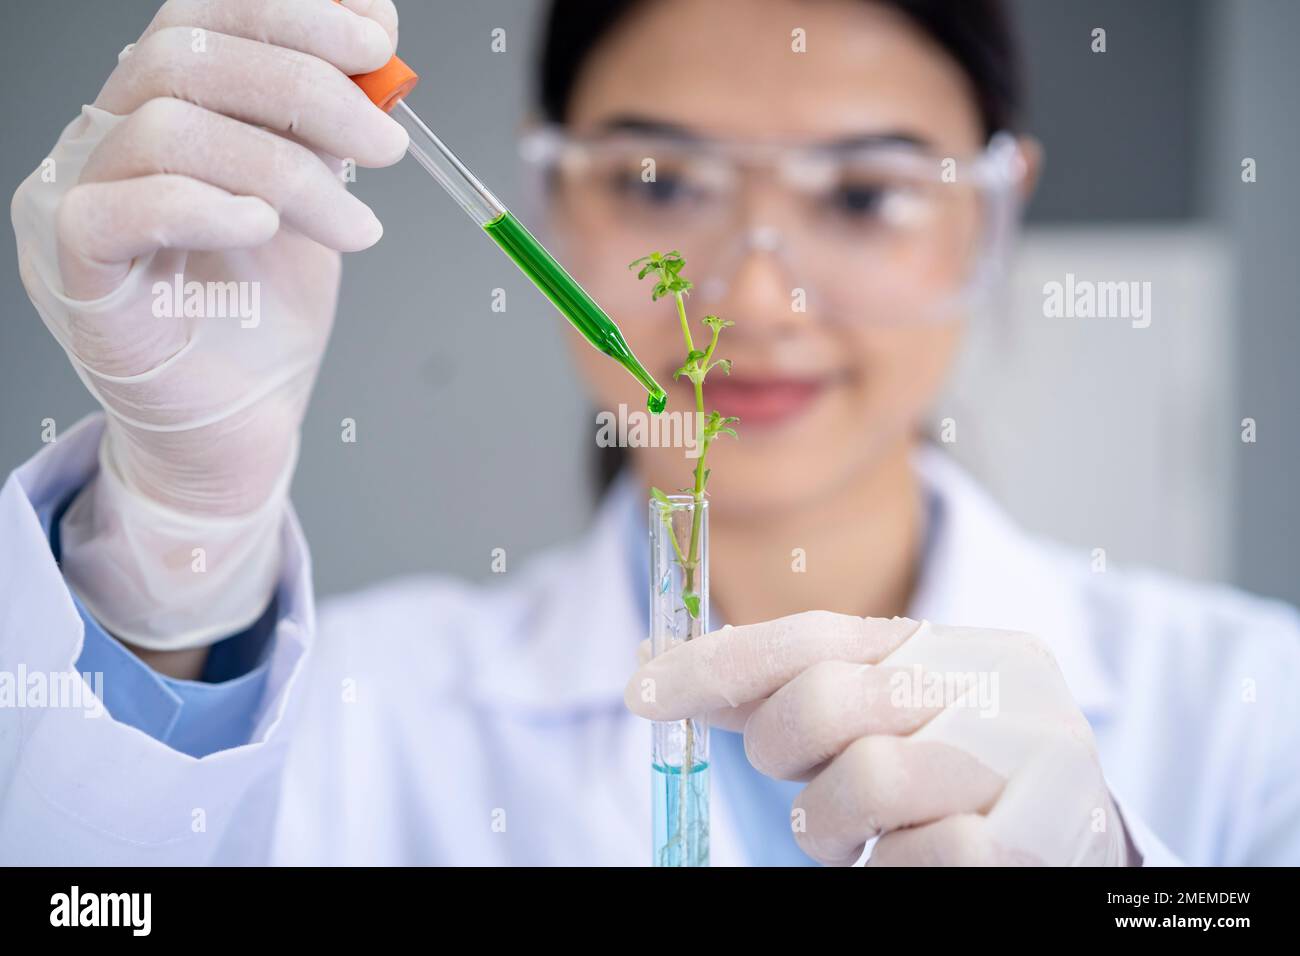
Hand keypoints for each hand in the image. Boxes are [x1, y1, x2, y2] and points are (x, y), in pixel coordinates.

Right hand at [10, 0, 408, 648]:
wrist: (241, 420)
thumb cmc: (267, 311)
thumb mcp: (316, 196)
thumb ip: (329, 122)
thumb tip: (376, 39)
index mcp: (161, 107)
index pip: (205, 15)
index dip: (293, 13)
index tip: (378, 41)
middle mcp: (106, 137)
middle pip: (185, 55)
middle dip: (308, 89)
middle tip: (390, 146)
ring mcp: (79, 198)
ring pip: (169, 127)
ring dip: (289, 170)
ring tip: (359, 230)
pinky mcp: (76, 270)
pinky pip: (119, 209)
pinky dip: (206, 206)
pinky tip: (267, 230)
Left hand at [626, 611, 1130, 865]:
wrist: (1073, 842)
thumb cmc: (949, 785)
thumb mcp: (874, 725)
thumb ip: (788, 697)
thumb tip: (661, 671)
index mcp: (945, 643)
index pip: (813, 634)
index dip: (718, 663)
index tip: (643, 690)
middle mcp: (995, 678)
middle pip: (827, 698)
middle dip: (783, 753)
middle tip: (803, 791)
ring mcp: (1031, 748)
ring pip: (869, 778)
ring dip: (837, 826)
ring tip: (864, 836)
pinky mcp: (1051, 827)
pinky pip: (930, 851)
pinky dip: (900, 866)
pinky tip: (918, 858)